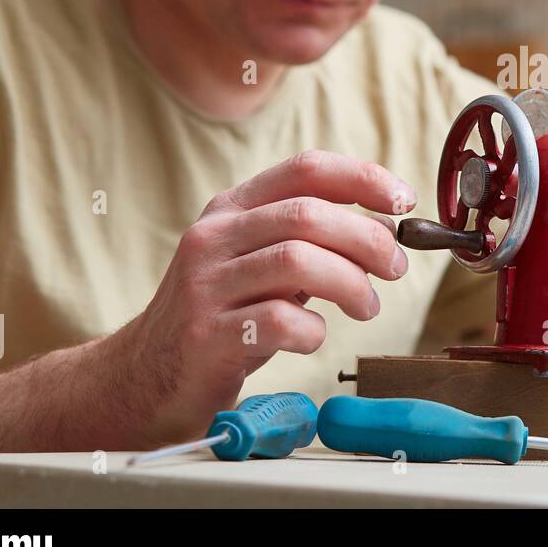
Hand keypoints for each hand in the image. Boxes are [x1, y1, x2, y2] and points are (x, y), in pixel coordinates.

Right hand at [113, 150, 416, 443]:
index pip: (306, 169)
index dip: (363, 178)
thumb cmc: (223, 316)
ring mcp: (205, 285)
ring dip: (350, 284)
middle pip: (308, 215)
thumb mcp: (262, 264)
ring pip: (297, 261)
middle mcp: (214, 237)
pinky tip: (312, 338)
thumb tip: (387, 229)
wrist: (145, 377)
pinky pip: (278, 321)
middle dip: (368, 240)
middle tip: (394, 268)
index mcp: (232, 209)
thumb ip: (313, 241)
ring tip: (366, 306)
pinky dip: (312, 331)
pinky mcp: (205, 336)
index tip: (402, 201)